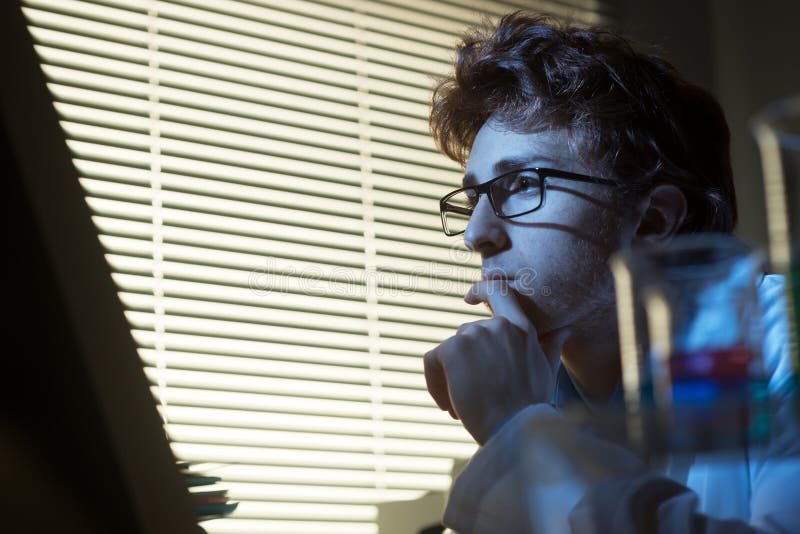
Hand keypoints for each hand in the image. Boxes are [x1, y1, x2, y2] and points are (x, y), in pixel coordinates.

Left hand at [423, 280, 570, 444]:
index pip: (499, 291)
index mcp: (521, 328)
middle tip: (472, 399)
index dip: (482, 290)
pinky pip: (432, 362)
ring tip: (462, 409)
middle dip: (464, 365)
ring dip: (450, 379)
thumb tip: (564, 329)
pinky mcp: (451, 350)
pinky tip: (449, 408)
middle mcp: (496, 326)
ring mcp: (472, 335)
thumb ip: (549, 346)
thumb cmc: (531, 406)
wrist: (515, 431)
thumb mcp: (546, 371)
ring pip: (448, 352)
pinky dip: (434, 384)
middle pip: (466, 336)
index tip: (470, 297)